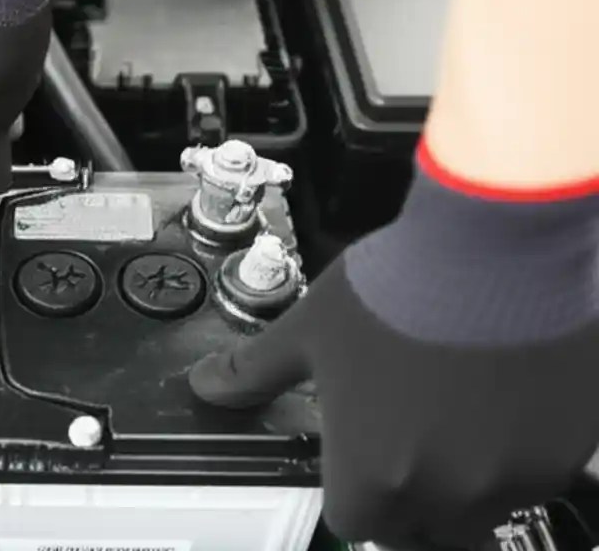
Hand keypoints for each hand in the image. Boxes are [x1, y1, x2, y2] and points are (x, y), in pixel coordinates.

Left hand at [190, 149, 598, 547]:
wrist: (496, 247)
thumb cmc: (400, 287)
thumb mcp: (308, 330)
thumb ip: (255, 371)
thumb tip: (206, 384)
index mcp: (374, 475)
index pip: (357, 523)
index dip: (358, 495)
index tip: (365, 467)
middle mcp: (448, 493)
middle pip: (426, 529)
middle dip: (414, 498)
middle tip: (411, 442)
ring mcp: (515, 477)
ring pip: (487, 506)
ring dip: (470, 475)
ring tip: (458, 404)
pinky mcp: (569, 450)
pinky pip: (540, 471)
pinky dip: (521, 449)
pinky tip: (503, 394)